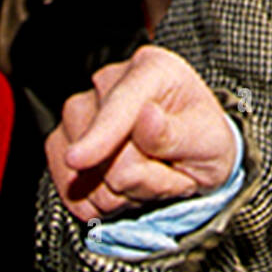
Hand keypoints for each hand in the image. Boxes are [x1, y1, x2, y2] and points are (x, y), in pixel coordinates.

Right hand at [45, 45, 237, 222]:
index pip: (120, 106)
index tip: (78, 159)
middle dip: (140, 180)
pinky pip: (66, 189)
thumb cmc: (202, 141)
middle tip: (168, 170)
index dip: (100, 135)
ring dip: (122, 194)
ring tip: (148, 176)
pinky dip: (98, 202)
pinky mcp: (61, 141)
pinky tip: (123, 187)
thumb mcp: (209, 141)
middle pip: (104, 154)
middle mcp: (110, 82)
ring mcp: (80, 111)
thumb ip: (176, 133)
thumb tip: (146, 118)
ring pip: (82, 176)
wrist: (191, 157)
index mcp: (152, 69)